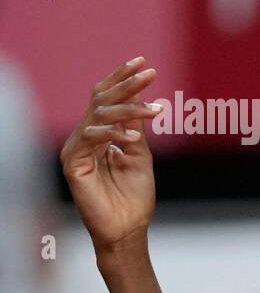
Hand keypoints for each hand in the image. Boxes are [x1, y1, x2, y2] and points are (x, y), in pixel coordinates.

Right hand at [60, 57, 161, 254]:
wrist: (128, 228)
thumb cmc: (134, 196)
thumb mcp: (140, 156)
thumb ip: (136, 129)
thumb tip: (139, 100)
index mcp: (100, 134)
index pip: (107, 99)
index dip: (123, 79)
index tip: (144, 64)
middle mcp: (85, 137)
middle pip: (101, 100)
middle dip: (127, 85)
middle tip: (149, 73)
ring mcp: (77, 149)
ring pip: (99, 116)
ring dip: (128, 109)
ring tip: (154, 110)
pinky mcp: (73, 164)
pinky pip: (92, 139)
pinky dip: (114, 135)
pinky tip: (134, 138)